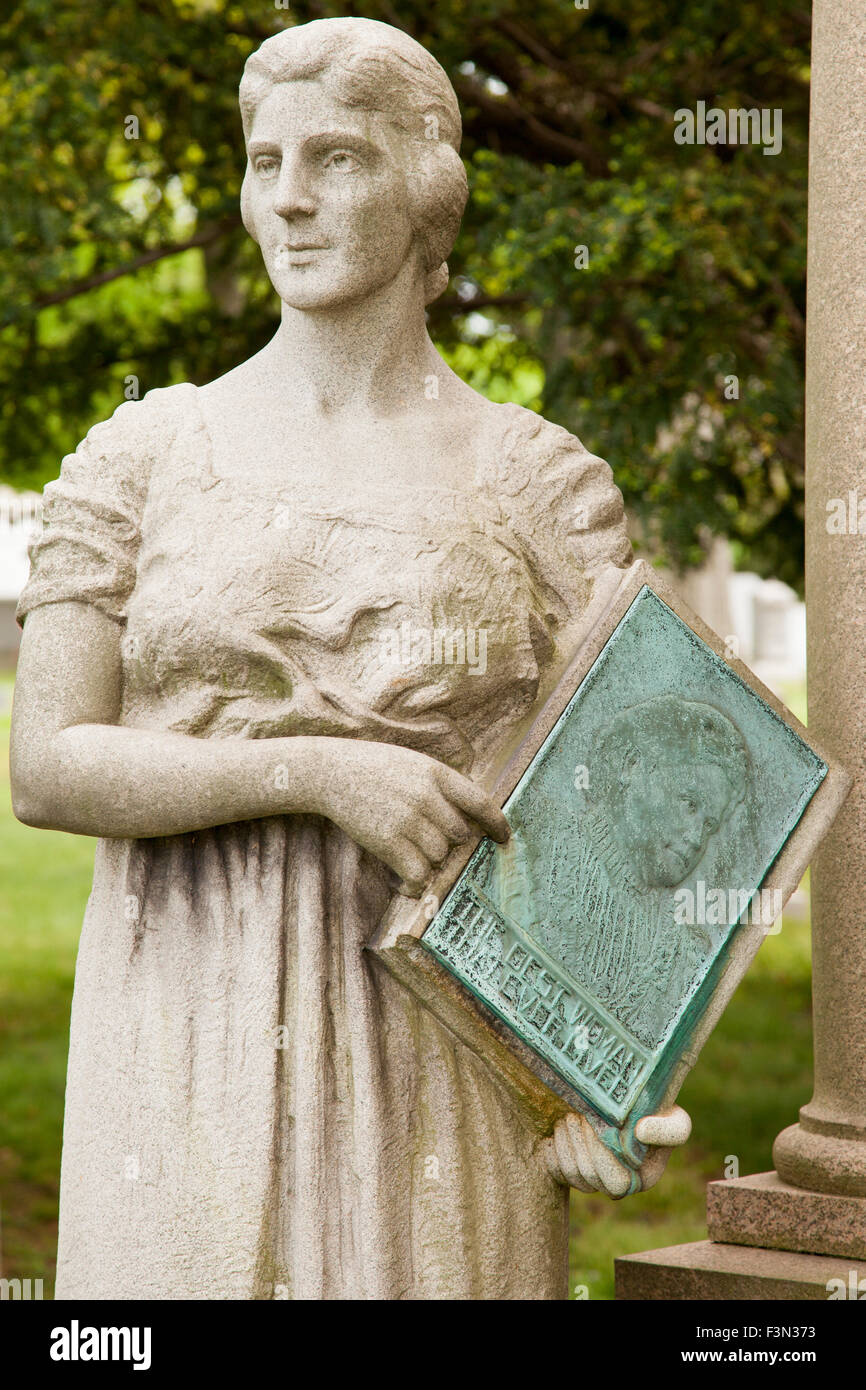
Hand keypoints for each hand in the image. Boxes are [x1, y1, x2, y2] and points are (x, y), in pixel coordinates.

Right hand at [306, 739, 508, 893]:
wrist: (331, 772)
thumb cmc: (374, 767)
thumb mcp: (414, 763)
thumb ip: (441, 785)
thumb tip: (469, 817)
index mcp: (436, 773)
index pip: (480, 802)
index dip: (496, 823)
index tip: (503, 838)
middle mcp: (426, 797)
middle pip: (460, 835)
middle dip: (452, 844)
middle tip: (434, 843)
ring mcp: (407, 820)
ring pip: (440, 855)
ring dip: (432, 861)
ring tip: (413, 855)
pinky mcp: (387, 842)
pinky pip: (418, 873)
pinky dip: (417, 883)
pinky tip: (408, 882)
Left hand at [543, 1105, 691, 1197]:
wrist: (631, 1103)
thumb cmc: (658, 1112)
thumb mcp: (675, 1119)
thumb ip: (668, 1129)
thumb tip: (641, 1131)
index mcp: (642, 1179)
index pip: (617, 1182)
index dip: (601, 1154)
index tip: (594, 1120)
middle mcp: (618, 1184)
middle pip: (590, 1177)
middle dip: (581, 1144)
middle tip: (576, 1114)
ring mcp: (595, 1179)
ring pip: (573, 1173)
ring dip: (567, 1141)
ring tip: (568, 1116)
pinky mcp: (574, 1169)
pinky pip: (557, 1169)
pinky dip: (555, 1147)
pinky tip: (559, 1127)